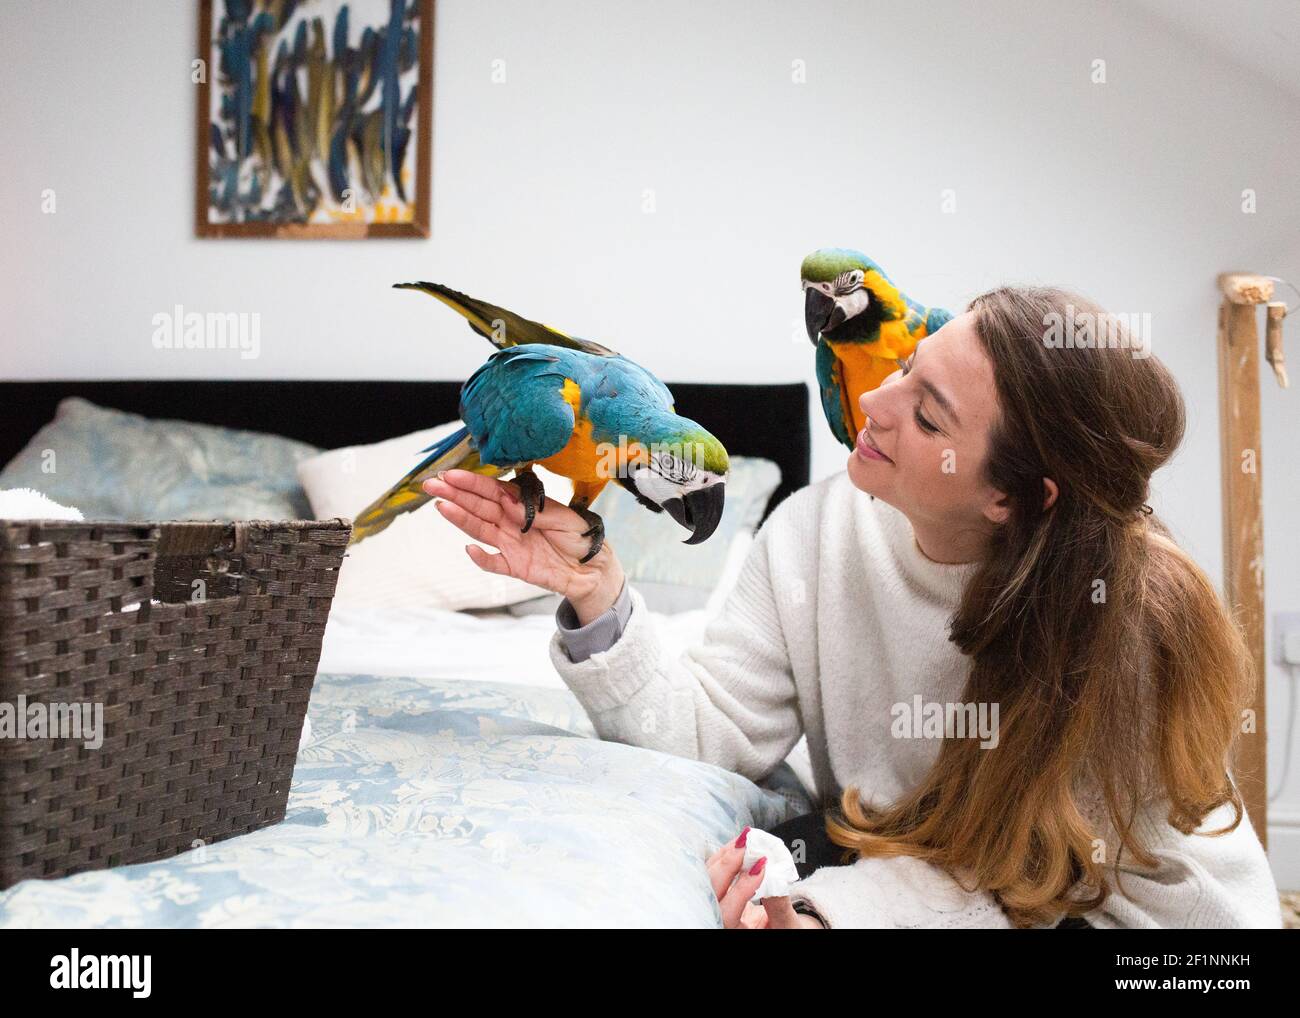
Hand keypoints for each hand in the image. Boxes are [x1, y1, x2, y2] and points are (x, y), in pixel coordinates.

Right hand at [422, 469, 625, 620]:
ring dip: (460, 518)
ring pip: (480, 529)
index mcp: (524, 504)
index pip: (492, 491)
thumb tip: (508, 502)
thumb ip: (537, 512)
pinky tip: (469, 549)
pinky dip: (481, 558)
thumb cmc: (581, 536)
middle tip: (431, 485)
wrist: (593, 568)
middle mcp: (511, 522)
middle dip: (454, 494)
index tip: (450, 476)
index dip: (471, 483)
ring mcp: (510, 544)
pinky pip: (493, 563)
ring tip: (441, 506)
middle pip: (478, 507)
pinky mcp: (514, 566)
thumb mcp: (566, 519)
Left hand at [707, 827, 824, 928]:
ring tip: (744, 839)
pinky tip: (739, 843)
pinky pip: (714, 871)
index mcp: (734, 933)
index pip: (728, 912)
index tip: (761, 866)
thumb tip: (775, 877)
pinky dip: (725, 855)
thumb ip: (778, 905)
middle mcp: (719, 920)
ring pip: (708, 878)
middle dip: (727, 865)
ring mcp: (717, 904)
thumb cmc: (787, 929)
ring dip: (725, 856)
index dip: (742, 887)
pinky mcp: (720, 890)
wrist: (783, 927)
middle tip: (746, 845)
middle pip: (711, 892)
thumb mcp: (787, 924)